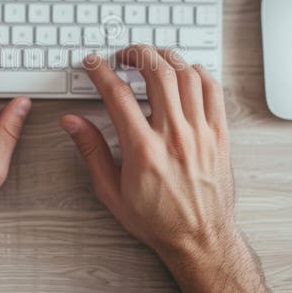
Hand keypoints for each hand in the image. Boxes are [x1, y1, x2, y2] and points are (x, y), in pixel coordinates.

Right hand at [60, 46, 274, 292]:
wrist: (199, 239)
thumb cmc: (157, 220)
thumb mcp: (111, 191)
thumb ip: (91, 151)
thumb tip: (72, 122)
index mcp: (143, 150)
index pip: (117, 94)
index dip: (101, 71)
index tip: (93, 63)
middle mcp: (174, 136)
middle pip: (157, 72)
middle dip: (136, 53)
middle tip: (124, 55)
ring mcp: (201, 133)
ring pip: (186, 74)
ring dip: (166, 58)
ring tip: (152, 59)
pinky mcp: (219, 134)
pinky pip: (213, 90)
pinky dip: (197, 72)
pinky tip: (184, 73)